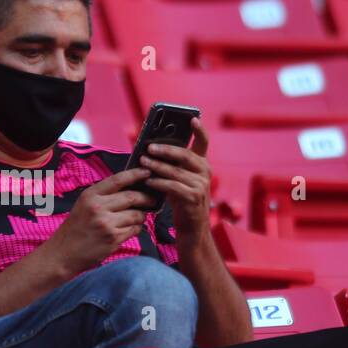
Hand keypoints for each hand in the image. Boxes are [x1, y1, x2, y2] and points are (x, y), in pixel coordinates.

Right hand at [51, 168, 155, 271]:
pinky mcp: (113, 239)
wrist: (62, 254)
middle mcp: (98, 207)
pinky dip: (136, 229)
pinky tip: (129, 230)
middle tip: (152, 200)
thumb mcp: (84, 205)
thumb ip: (104, 196)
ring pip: (136, 214)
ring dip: (141, 216)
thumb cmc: (75, 229)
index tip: (147, 172)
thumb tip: (131, 189)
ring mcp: (106, 223)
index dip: (136, 174)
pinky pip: (134, 230)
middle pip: (132, 197)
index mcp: (90, 195)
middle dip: (146, 198)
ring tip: (138, 217)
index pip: (118, 179)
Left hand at [138, 117, 212, 237]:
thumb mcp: (179, 180)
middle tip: (149, 147)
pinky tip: (148, 181)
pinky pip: (173, 186)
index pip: (204, 143)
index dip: (199, 130)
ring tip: (143, 162)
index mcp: (202, 165)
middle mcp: (205, 173)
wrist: (192, 229)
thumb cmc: (181, 202)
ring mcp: (201, 186)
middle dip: (166, 149)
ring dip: (157, 166)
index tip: (192, 118)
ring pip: (176, 171)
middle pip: (185, 154)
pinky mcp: (194, 198)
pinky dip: (159, 183)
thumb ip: (172, 166)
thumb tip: (150, 151)